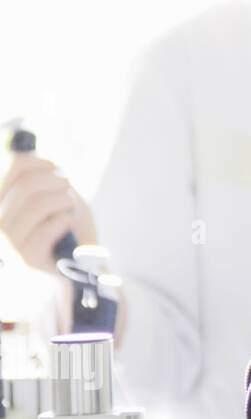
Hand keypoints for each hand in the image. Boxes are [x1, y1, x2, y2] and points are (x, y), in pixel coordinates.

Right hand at [0, 153, 97, 276]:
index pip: (13, 167)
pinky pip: (52, 225)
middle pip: (29, 185)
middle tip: (69, 190)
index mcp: (0, 203)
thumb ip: (37, 177)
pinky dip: (67, 219)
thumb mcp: (52, 197)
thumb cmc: (65, 229)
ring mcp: (8, 242)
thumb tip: (24, 149)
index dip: (40, 162)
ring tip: (71, 208)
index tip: (56, 169)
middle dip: (58, 182)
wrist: (76, 268)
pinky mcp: (26, 257)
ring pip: (40, 204)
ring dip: (65, 201)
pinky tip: (68, 224)